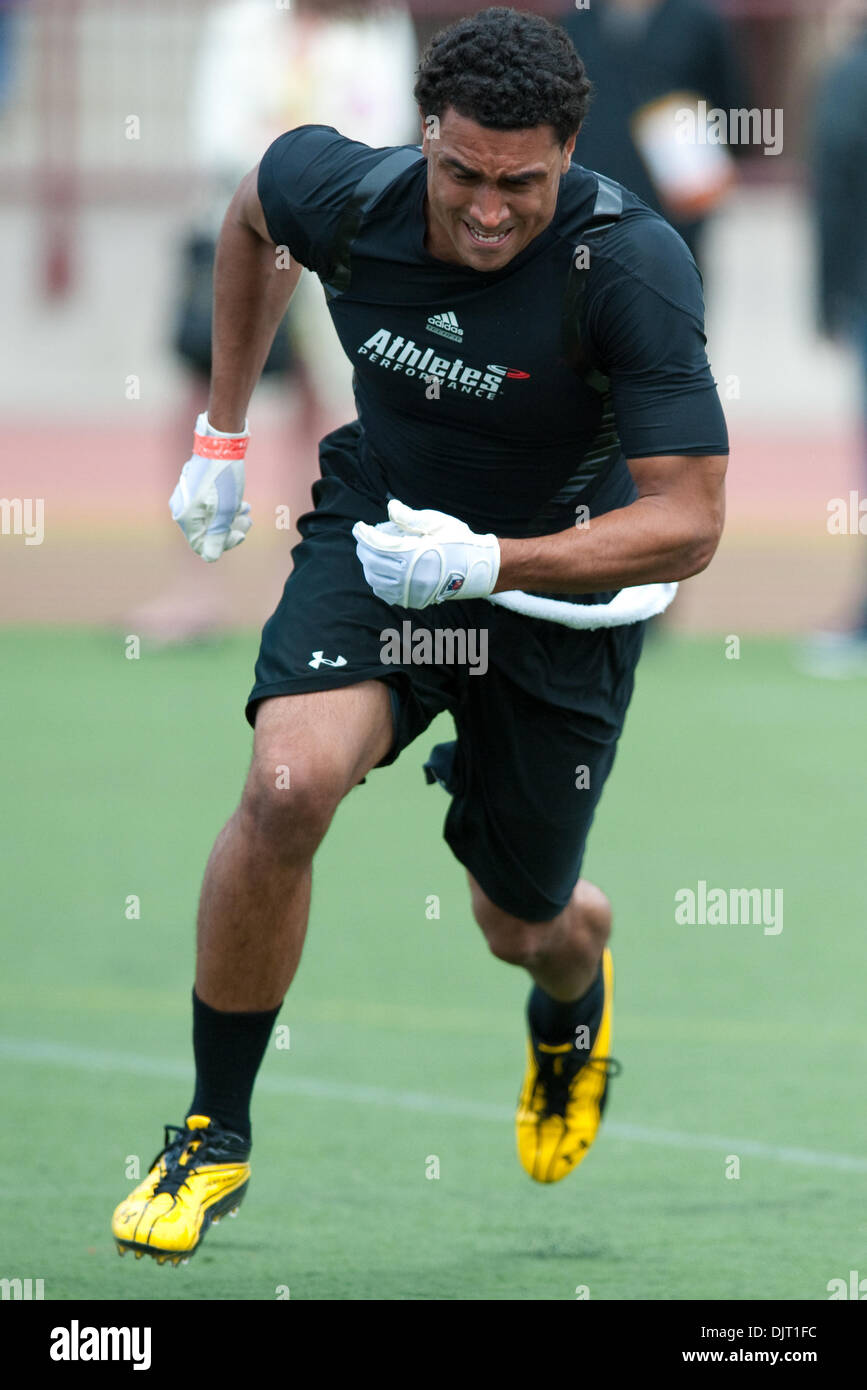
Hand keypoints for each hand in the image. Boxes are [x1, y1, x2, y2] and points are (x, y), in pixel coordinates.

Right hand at [169, 413, 251, 562]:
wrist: (221, 444)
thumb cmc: (222, 479)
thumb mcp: (225, 511)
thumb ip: (217, 536)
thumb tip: (210, 558)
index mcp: (185, 517)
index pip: (203, 546)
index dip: (224, 545)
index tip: (241, 534)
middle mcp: (182, 509)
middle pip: (207, 533)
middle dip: (230, 530)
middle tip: (247, 522)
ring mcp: (187, 498)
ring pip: (211, 519)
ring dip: (231, 518)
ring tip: (247, 509)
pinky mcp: (195, 489)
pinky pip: (210, 507)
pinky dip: (226, 508)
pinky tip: (241, 503)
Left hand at [352, 499, 499, 608]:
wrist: (478, 567)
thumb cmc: (458, 540)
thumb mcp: (436, 522)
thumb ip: (410, 517)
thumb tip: (390, 508)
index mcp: (414, 554)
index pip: (377, 545)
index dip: (364, 535)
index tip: (359, 527)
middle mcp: (410, 576)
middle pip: (372, 563)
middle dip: (365, 549)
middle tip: (365, 538)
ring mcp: (411, 591)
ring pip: (376, 580)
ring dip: (370, 566)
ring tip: (373, 553)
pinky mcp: (413, 599)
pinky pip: (386, 593)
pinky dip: (378, 582)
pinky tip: (381, 571)